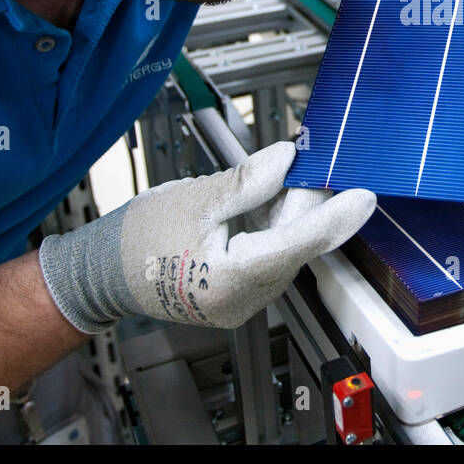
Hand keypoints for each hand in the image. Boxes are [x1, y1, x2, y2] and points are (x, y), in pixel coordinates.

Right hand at [39, 142, 375, 331]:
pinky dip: (269, 230)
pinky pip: (268, 259)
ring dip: (285, 215)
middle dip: (303, 203)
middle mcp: (244, 300)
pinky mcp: (238, 297)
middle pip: (294, 244)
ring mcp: (242, 303)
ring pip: (284, 251)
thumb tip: (288, 161)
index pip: (299, 243)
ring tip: (270, 182)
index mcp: (232, 279)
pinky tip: (258, 205)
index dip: (335, 216)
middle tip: (308, 164)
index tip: (364, 196)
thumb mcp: (195, 199)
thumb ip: (247, 182)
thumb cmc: (136, 240)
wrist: (99, 274)